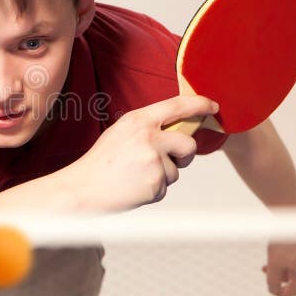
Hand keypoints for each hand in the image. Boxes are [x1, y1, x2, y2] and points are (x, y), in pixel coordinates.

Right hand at [63, 95, 218, 210]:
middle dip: (184, 155)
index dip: (199, 104)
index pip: (177, 105)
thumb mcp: (121, 133)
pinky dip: (153, 191)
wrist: (83, 188)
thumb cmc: (100, 163)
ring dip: (162, 176)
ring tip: (135, 176)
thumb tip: (177, 132)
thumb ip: (147, 128)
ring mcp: (153, 160)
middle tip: (168, 161)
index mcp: (138, 120)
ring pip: (176, 170)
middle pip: (188, 144)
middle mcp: (148, 136)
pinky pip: (166, 188)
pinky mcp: (156, 183)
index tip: (213, 107)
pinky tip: (134, 187)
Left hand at [263, 240, 295, 295]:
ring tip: (268, 258)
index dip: (280, 293)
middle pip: (293, 279)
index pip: (293, 291)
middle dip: (278, 276)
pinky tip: (275, 248)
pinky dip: (285, 256)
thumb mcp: (275, 263)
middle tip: (264, 269)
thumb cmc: (285, 241)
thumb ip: (273, 279)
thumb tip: (273, 291)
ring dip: (280, 266)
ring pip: (294, 266)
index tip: (269, 288)